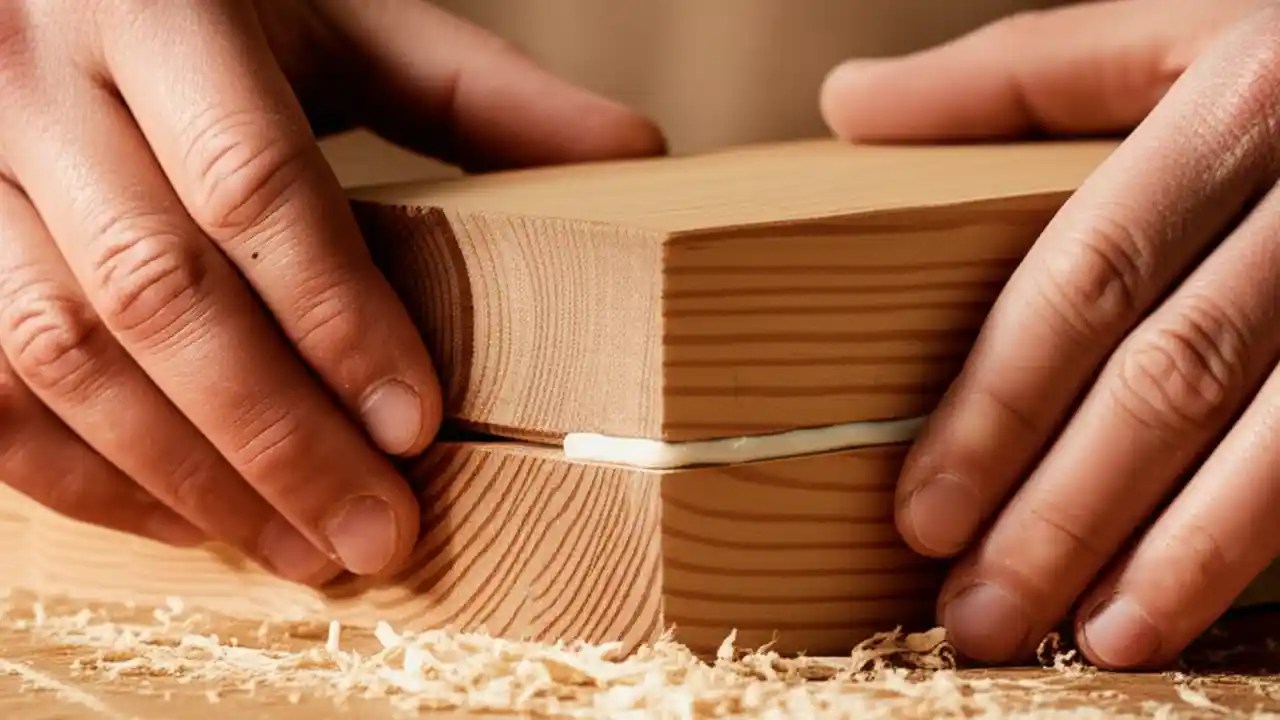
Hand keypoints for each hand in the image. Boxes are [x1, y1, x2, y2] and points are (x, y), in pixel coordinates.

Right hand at [0, 0, 661, 583]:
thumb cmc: (210, 3)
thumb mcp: (338, 21)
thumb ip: (474, 92)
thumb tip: (635, 158)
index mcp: (158, 8)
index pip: (253, 180)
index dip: (338, 317)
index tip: (415, 426)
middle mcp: (35, 80)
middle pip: (161, 289)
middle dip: (278, 435)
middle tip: (376, 532)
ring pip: (62, 352)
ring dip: (191, 477)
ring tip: (303, 550)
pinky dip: (86, 474)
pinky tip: (188, 518)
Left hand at [821, 0, 1277, 667]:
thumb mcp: (1172, 34)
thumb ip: (1019, 76)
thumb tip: (849, 102)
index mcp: (1242, 98)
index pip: (1090, 276)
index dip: (1002, 406)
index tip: (924, 515)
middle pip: (1172, 376)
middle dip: (1066, 509)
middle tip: (978, 612)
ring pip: (1278, 441)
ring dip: (1177, 557)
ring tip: (1085, 637)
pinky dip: (1261, 543)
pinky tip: (1194, 602)